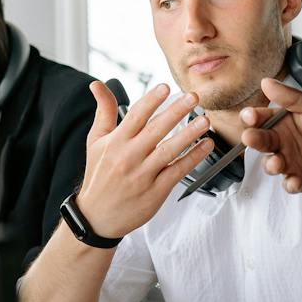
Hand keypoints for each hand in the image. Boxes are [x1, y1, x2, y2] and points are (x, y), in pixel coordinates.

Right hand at [75, 82, 215, 236]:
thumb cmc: (98, 176)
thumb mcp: (95, 141)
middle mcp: (129, 157)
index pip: (135, 116)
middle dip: (176, 112)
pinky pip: (177, 172)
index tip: (166, 87)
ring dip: (189, 134)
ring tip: (205, 120)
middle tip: (193, 97)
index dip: (151, 101)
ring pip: (169, 151)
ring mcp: (142, 176)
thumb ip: (103, 112)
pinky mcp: (155, 192)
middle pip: (156, 130)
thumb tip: (97, 85)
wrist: (97, 217)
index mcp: (115, 142)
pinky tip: (205, 146)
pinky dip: (193, 158)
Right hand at [240, 79, 301, 194]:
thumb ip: (293, 98)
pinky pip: (290, 184)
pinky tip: (294, 181)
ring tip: (277, 162)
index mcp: (286, 122)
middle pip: (263, 142)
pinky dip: (289, 184)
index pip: (263, 118)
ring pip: (272, 165)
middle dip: (254, 140)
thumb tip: (266, 82)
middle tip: (251, 138)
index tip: (249, 116)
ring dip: (271, 164)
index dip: (253, 117)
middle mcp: (285, 142)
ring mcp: (292, 162)